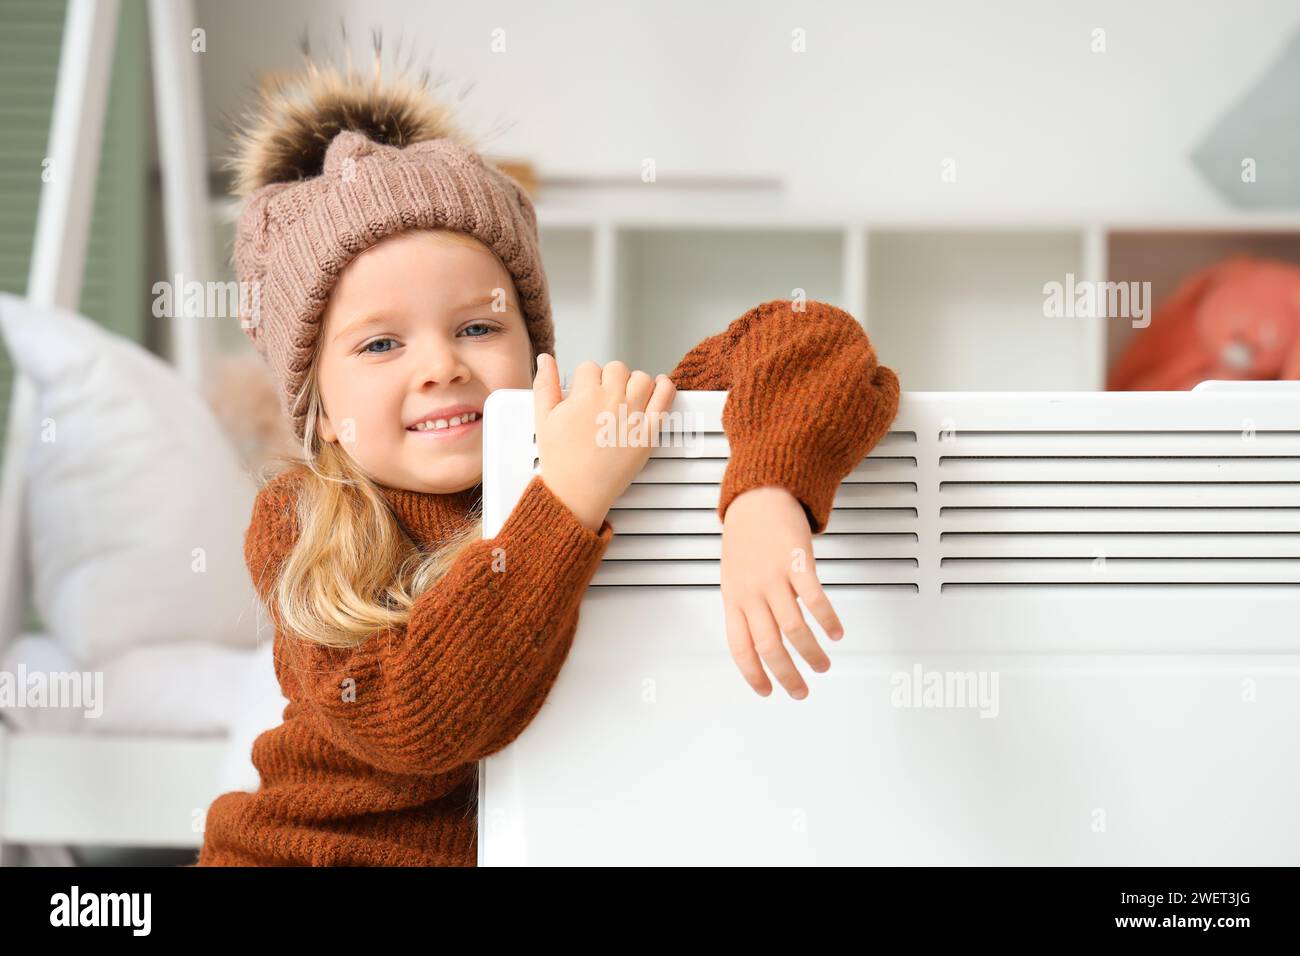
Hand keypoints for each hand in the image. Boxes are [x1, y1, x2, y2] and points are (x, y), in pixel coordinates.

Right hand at [533, 353, 676, 531]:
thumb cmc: (560, 460)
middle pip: (617, 369)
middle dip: (610, 379)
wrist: (577, 494)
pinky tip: (661, 385)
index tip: (586, 392)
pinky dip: (666, 387)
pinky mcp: (649, 432)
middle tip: (605, 396)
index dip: (587, 379)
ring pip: (642, 378)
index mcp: (586, 395)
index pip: (590, 367)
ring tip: (627, 396)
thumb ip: (544, 385)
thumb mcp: (543, 419)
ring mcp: (634, 415)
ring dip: (635, 383)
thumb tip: (546, 358)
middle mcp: (612, 401)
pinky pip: (665, 398)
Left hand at [719, 486, 844, 698]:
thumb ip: (746, 607)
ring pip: (793, 629)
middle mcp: (752, 592)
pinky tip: (836, 632)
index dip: (753, 674)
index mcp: (734, 598)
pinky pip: (814, 599)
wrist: (757, 496)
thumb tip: (762, 642)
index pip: (739, 647)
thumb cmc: (746, 538)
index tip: (767, 692)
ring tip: (823, 665)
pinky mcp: (796, 562)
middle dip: (787, 676)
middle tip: (801, 691)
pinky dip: (827, 620)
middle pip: (768, 646)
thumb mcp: (734, 576)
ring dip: (811, 653)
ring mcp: (774, 577)